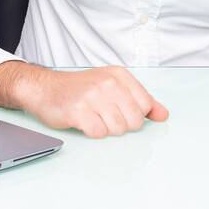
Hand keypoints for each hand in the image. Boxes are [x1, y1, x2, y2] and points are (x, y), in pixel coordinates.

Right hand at [18, 65, 169, 137]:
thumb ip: (141, 100)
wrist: (45, 88)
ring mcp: (93, 96)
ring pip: (118, 129)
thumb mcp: (113, 86)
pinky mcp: (78, 111)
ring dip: (106, 129)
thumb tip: (163, 114)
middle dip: (121, 125)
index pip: (145, 105)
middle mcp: (108, 83)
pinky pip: (99, 133)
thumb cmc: (80, 89)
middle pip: (134, 120)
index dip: (135, 115)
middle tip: (105, 116)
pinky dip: (93, 132)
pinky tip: (85, 122)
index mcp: (119, 75)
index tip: (121, 111)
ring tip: (94, 118)